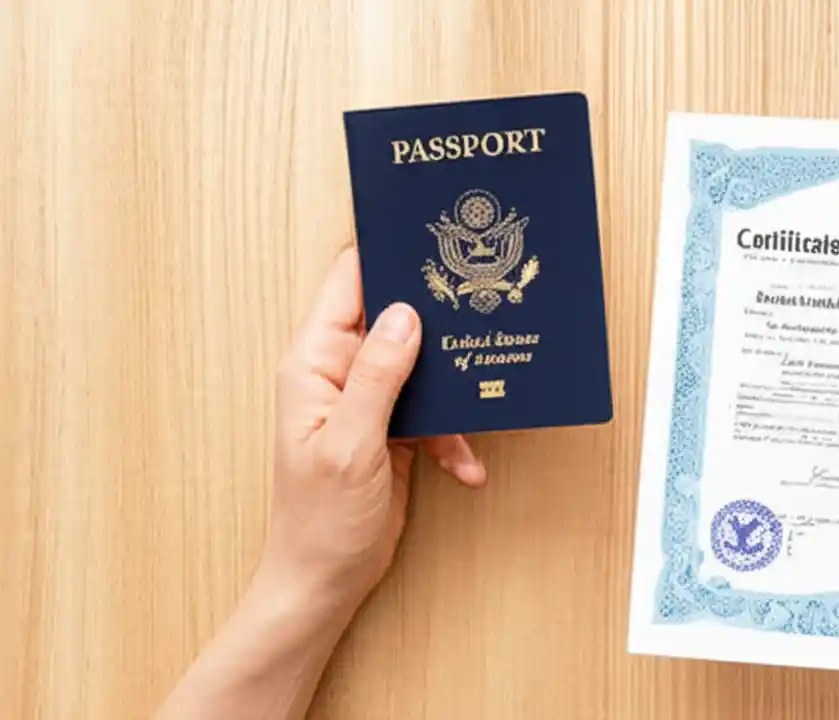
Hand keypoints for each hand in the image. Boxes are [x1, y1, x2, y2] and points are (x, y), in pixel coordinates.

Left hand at [261, 246, 485, 609]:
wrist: (324, 582)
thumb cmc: (320, 521)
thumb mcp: (351, 445)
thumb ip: (378, 376)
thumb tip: (406, 314)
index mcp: (314, 363)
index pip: (347, 285)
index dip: (384, 255)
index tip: (428, 237)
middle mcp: (338, 372)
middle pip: (395, 318)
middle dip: (437, 322)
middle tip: (478, 312)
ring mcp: (366, 400)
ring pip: (422, 365)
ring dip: (453, 391)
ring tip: (480, 407)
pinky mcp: (390, 428)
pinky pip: (431, 411)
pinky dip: (453, 437)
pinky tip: (465, 467)